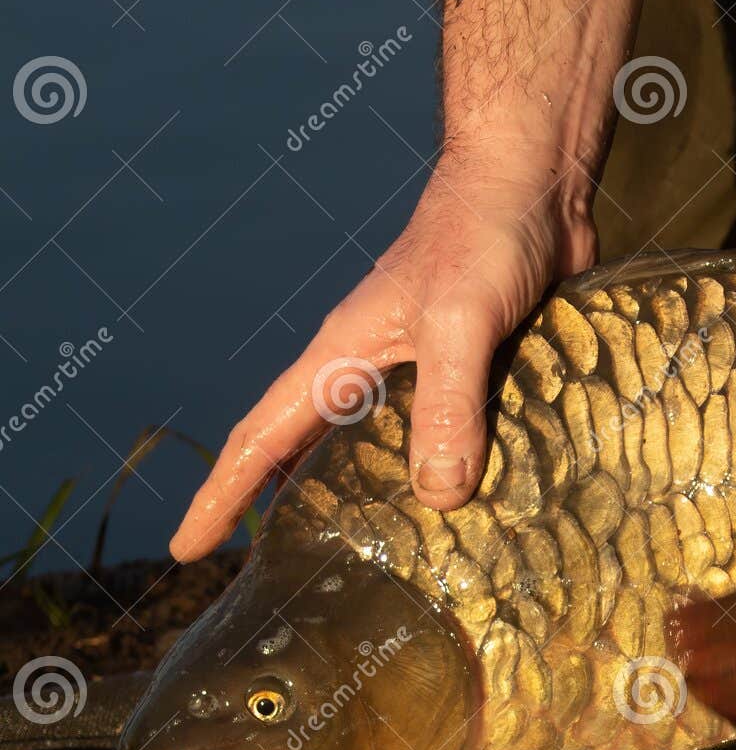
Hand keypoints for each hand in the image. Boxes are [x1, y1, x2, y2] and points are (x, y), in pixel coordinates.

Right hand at [170, 148, 595, 560]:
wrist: (534, 181)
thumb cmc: (483, 234)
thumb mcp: (459, 322)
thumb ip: (446, 404)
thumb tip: (436, 498)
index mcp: (344, 353)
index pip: (264, 436)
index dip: (224, 494)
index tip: (189, 549)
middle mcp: (375, 364)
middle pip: (311, 447)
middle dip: (286, 506)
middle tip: (279, 569)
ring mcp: (425, 364)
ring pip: (381, 444)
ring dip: (367, 495)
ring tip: (368, 553)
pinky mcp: (478, 366)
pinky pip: (449, 431)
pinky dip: (443, 470)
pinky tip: (467, 505)